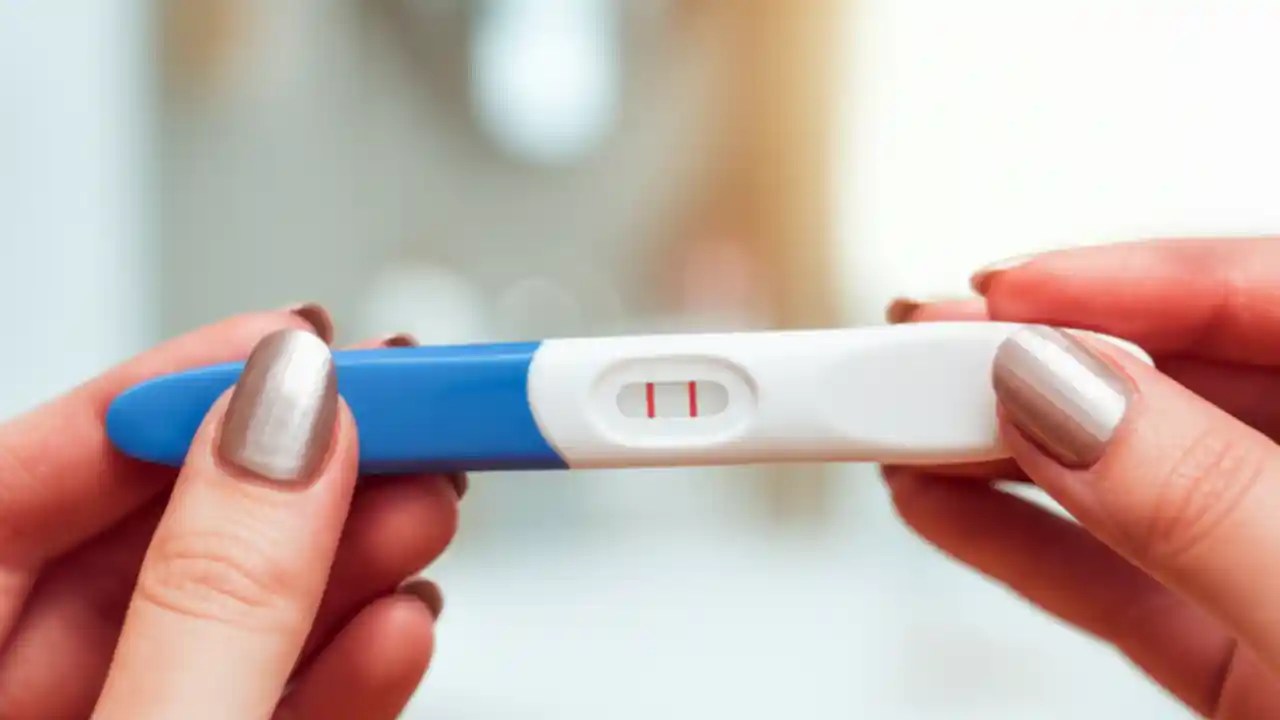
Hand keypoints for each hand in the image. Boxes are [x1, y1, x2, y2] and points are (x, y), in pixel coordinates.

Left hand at [0, 307, 459, 718]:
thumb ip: (210, 600)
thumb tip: (285, 425)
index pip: (24, 482)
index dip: (166, 396)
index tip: (297, 348)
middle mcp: (19, 706)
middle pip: (144, 544)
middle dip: (288, 476)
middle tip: (400, 419)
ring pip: (219, 627)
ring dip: (342, 565)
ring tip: (426, 508)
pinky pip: (262, 714)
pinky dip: (342, 672)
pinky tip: (401, 625)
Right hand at [883, 238, 1279, 718]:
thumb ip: (1203, 496)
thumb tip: (1059, 387)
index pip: (1270, 294)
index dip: (1131, 277)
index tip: (1003, 291)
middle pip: (1178, 378)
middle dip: (1036, 356)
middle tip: (914, 349)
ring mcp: (1275, 569)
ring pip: (1127, 475)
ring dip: (1000, 445)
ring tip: (892, 419)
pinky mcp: (1235, 657)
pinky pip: (1114, 578)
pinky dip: (1018, 541)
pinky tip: (934, 503)